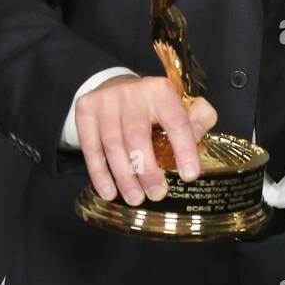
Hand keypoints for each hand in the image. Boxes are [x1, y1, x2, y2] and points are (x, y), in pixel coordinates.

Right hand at [74, 75, 215, 205]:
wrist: (116, 86)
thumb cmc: (154, 104)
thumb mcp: (181, 103)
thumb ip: (198, 119)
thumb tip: (198, 138)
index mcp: (161, 90)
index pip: (176, 122)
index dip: (184, 150)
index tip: (189, 175)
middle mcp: (132, 92)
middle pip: (138, 137)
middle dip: (147, 171)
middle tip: (157, 194)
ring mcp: (106, 100)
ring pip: (113, 145)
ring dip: (124, 177)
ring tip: (136, 198)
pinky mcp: (85, 109)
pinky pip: (90, 147)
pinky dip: (100, 174)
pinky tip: (109, 191)